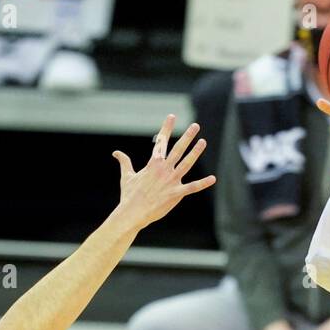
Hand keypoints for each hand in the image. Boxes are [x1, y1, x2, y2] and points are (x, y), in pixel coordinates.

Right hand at [111, 114, 216, 232]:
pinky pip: (192, 187)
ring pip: (187, 164)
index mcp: (153, 164)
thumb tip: (116, 153)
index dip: (166, 128)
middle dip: (187, 136)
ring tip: (203, 142)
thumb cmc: (129, 195)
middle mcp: (163, 169)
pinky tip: (213, 179)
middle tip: (195, 126)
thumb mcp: (127, 176)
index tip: (172, 116)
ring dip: (196, 152)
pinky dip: (203, 183)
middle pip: (178, 149)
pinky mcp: (175, 193)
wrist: (132, 213)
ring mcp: (171, 181)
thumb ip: (124, 162)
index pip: (160, 142)